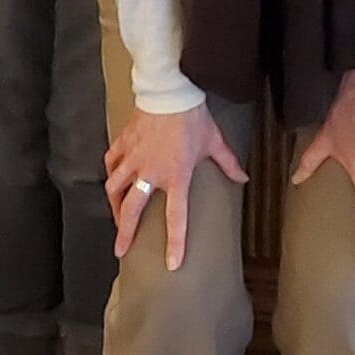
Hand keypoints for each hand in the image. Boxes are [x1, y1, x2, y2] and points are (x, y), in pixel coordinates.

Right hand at [104, 103, 246, 270]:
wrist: (170, 90)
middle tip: (119, 250)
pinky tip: (111, 181)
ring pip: (114, 188)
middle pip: (132, 209)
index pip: (176, 217)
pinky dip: (110, 174)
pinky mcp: (123, 143)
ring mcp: (133, 158)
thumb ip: (228, 163)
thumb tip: (244, 178)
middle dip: (124, 232)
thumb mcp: (214, 141)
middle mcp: (150, 172)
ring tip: (116, 217)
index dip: (175, 243)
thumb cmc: (194, 117)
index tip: (171, 264)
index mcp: (176, 176)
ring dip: (114, 206)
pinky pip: (111, 163)